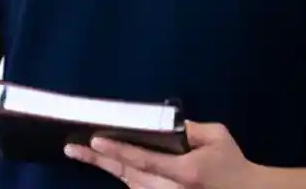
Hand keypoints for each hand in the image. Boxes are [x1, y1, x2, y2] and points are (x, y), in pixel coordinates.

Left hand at [65, 121, 261, 187]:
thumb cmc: (232, 164)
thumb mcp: (218, 137)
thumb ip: (190, 129)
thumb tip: (162, 123)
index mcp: (186, 172)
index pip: (145, 160)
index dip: (119, 151)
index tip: (96, 141)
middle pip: (129, 176)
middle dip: (100, 161)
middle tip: (73, 149)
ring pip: (131, 186)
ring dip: (109, 169)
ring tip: (84, 153)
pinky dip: (125, 178)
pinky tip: (110, 165)